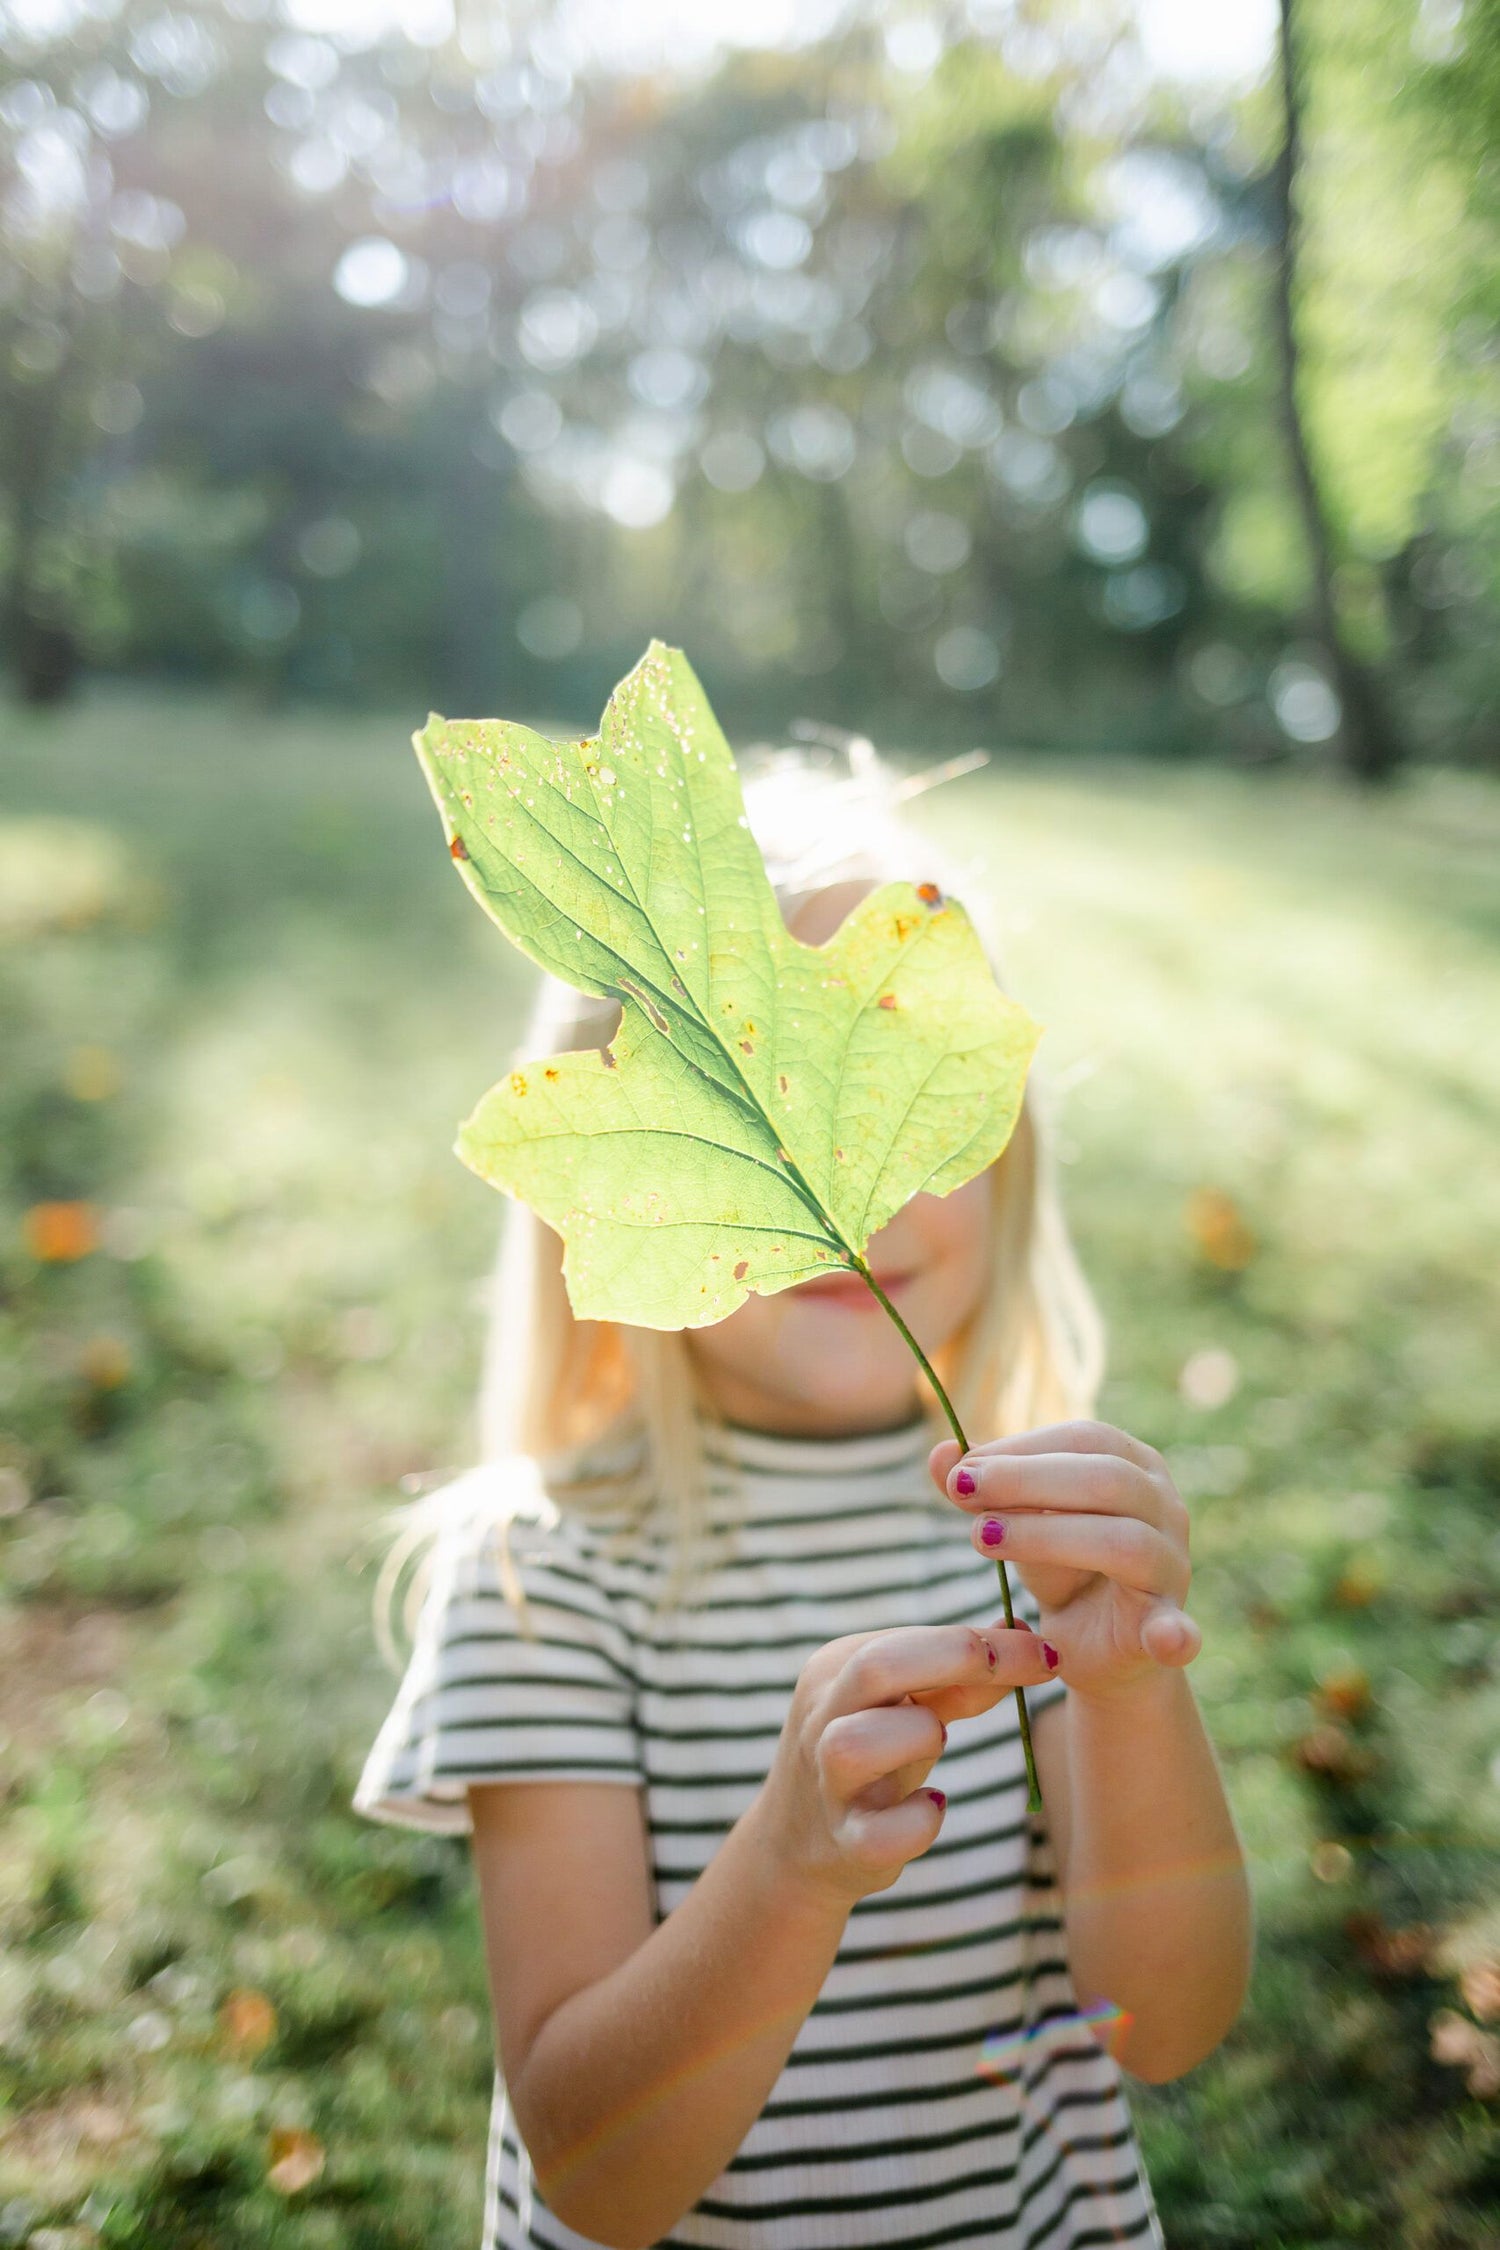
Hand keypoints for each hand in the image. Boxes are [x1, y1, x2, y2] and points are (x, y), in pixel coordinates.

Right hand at [757, 1623, 1056, 1905]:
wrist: (800, 1847)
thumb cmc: (872, 1762)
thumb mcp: (910, 1710)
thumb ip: (961, 1678)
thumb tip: (1029, 1638)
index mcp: (836, 1669)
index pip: (910, 1638)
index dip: (987, 1642)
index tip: (1048, 1651)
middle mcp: (821, 1718)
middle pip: (876, 1667)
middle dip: (961, 1659)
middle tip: (1031, 1667)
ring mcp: (826, 1783)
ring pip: (858, 1745)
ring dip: (920, 1736)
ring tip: (939, 1743)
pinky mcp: (844, 1843)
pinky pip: (882, 1833)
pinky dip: (921, 1820)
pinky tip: (933, 1806)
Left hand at [930, 1421, 1201, 1703]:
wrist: (1094, 1646)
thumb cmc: (1060, 1566)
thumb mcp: (1018, 1521)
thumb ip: (982, 1488)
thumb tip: (939, 1454)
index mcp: (1136, 1466)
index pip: (1085, 1438)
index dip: (1021, 1448)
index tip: (962, 1467)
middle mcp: (1166, 1507)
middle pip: (1105, 1478)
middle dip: (1025, 1481)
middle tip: (960, 1493)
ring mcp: (1173, 1567)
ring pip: (1123, 1540)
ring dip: (1047, 1536)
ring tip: (982, 1538)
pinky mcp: (1169, 1627)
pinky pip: (1177, 1628)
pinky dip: (1173, 1633)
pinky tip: (1164, 1639)